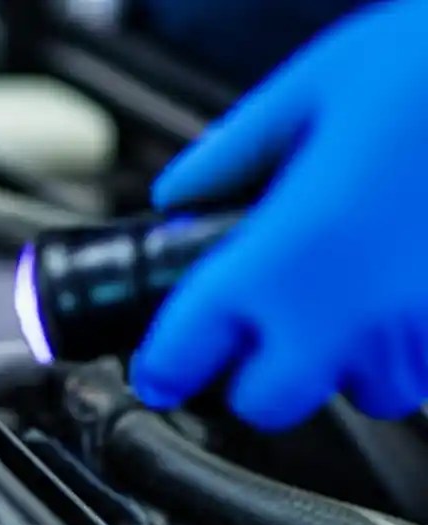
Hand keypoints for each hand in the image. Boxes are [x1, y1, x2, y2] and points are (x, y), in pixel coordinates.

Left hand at [131, 0, 427, 429]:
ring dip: (347, 356)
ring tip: (360, 280)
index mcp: (283, 253)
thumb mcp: (313, 87)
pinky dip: (414, 340)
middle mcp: (349, 310)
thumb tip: (181, 195)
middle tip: (259, 324)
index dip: (163, 365)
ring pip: (363, 391)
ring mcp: (423, 333)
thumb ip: (231, 155)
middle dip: (257, 371)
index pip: (188, 349)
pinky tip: (415, 277)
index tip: (158, 368)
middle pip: (269, 402)